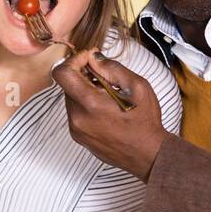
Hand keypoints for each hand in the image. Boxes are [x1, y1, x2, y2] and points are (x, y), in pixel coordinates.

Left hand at [53, 50, 166, 178]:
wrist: (148, 154)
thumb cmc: (145, 123)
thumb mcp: (137, 87)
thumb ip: (112, 68)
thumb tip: (93, 58)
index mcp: (91, 104)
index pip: (62, 73)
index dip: (73, 60)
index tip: (88, 59)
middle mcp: (78, 118)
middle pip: (67, 85)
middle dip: (83, 76)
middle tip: (105, 78)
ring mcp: (76, 130)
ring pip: (71, 98)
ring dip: (85, 91)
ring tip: (109, 96)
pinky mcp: (78, 137)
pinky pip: (75, 113)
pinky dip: (86, 105)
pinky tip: (106, 110)